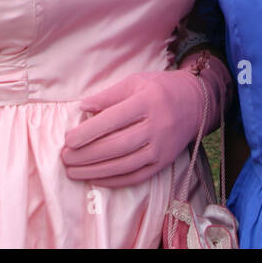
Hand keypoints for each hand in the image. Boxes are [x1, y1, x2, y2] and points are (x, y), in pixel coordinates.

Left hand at [62, 59, 226, 188]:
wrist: (196, 103)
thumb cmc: (159, 89)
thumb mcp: (135, 81)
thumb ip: (109, 95)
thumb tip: (83, 107)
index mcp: (147, 101)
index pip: (114, 119)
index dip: (89, 131)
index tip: (68, 139)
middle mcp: (156, 126)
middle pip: (117, 145)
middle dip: (87, 154)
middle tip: (65, 157)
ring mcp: (161, 147)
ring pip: (124, 165)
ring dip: (95, 171)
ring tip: (72, 171)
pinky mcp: (164, 163)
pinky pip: (136, 176)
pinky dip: (113, 181)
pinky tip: (94, 179)